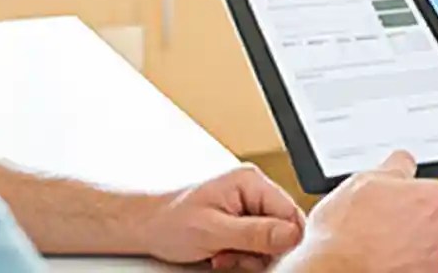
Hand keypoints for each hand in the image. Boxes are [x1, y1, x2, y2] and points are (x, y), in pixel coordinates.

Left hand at [144, 165, 304, 270]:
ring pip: (272, 241)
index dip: (284, 240)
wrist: (147, 226)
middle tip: (237, 256)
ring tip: (224, 255)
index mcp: (250, 181)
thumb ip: (254, 233)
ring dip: (251, 256)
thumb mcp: (213, 229)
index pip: (290, 212)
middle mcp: (253, 190)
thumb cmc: (170, 221)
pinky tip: (223, 255)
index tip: (266, 256)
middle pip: (283, 228)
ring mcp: (248, 206)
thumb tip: (291, 234)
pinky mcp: (243, 222)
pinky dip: (244, 257)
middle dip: (263, 250)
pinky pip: (258, 245)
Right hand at [283, 151, 437, 271]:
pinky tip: (381, 260)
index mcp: (432, 199)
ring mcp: (433, 259)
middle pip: (432, 219)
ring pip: (425, 246)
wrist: (334, 269)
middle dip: (412, 220)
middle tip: (382, 222)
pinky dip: (404, 264)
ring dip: (408, 244)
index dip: (412, 194)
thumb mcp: (363, 180)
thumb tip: (403, 162)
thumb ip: (395, 167)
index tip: (397, 200)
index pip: (434, 190)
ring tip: (377, 243)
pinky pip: (417, 267)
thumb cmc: (345, 231)